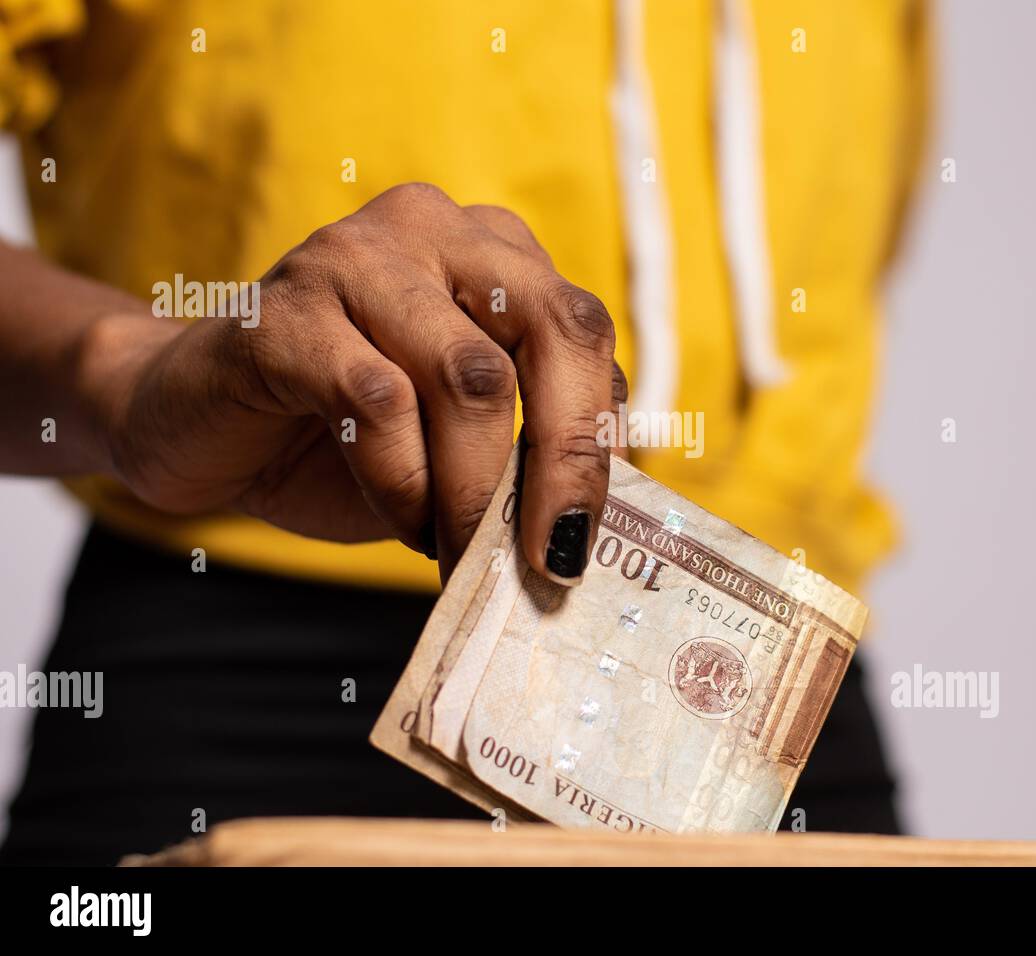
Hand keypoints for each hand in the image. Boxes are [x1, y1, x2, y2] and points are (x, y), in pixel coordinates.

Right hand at [92, 183, 625, 582]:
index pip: (585, 333)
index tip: (584, 537)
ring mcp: (355, 259)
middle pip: (554, 330)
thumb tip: (589, 527)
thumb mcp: (458, 437)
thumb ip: (527, 448)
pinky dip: (404, 483)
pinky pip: (380, 401)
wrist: (192, 423)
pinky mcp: (284, 313)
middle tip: (553, 558)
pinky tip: (402, 522)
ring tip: (462, 554)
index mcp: (493, 253)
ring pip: (471, 376)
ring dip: (477, 491)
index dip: (599, 440)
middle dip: (567, 461)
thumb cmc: (342, 437)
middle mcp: (434, 232)